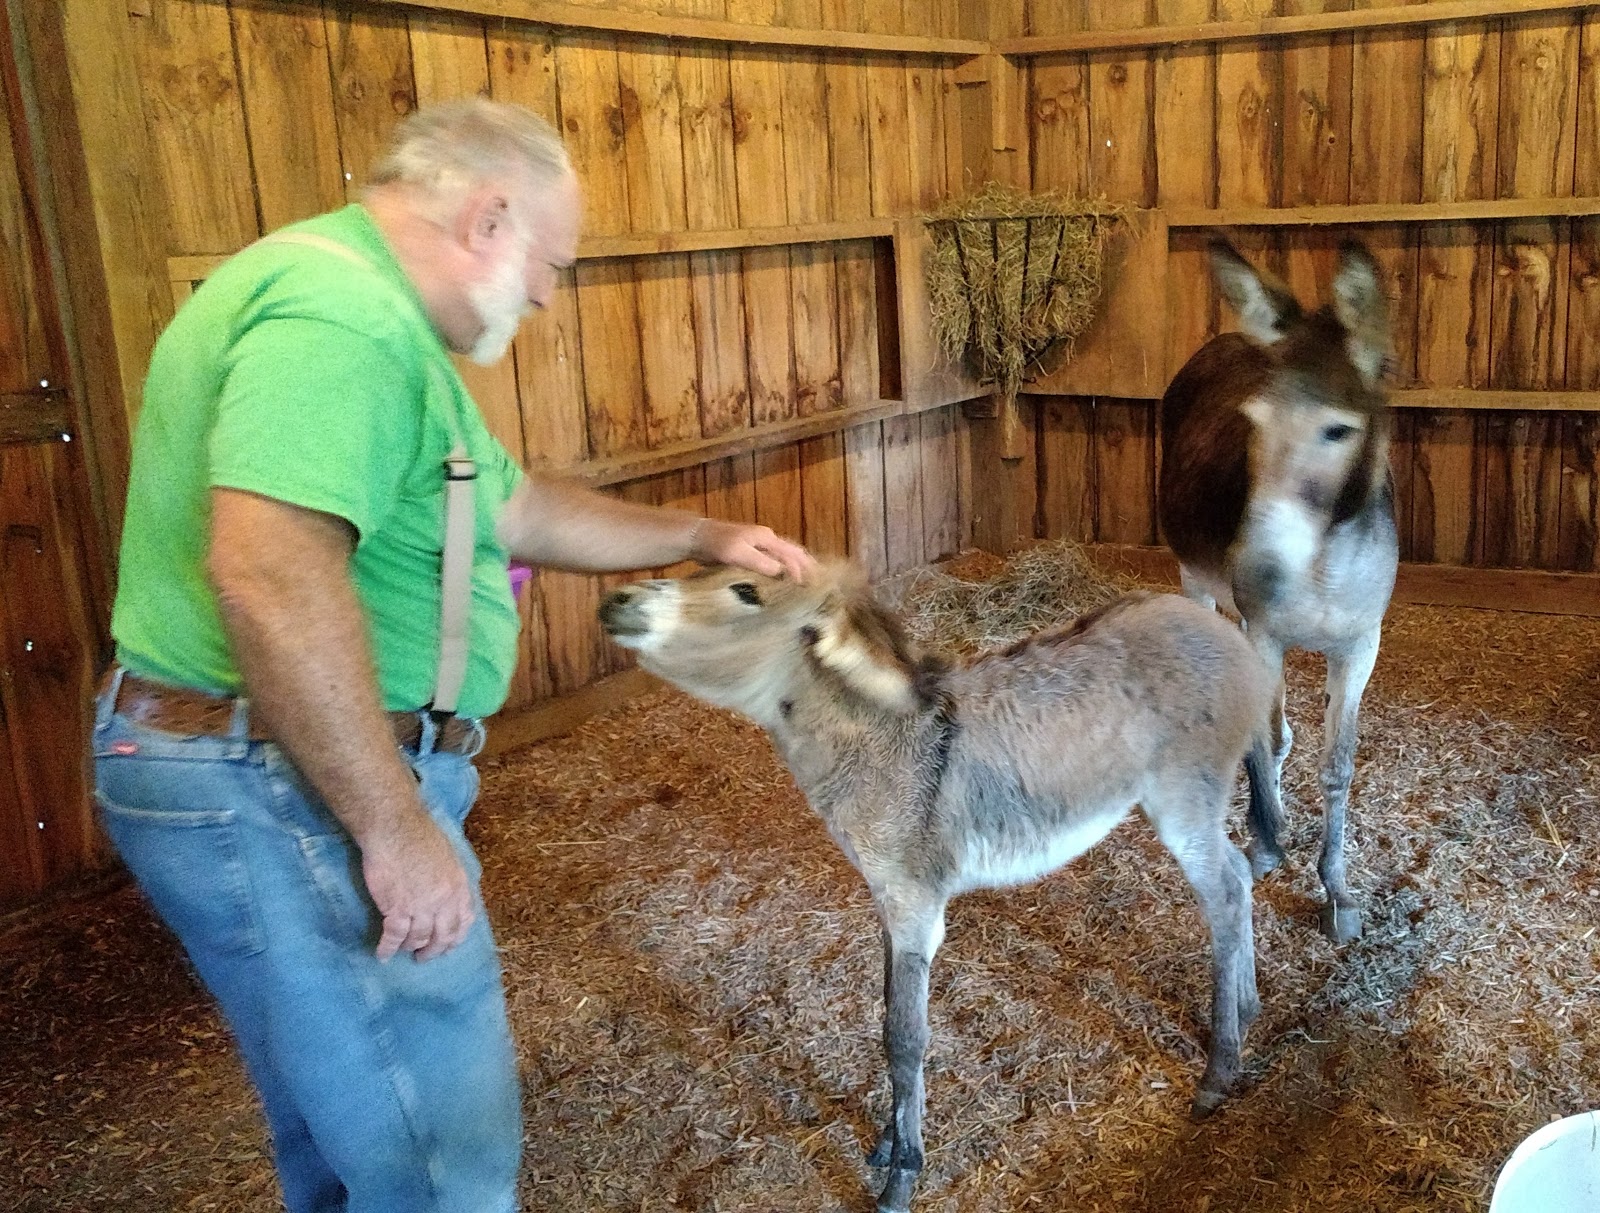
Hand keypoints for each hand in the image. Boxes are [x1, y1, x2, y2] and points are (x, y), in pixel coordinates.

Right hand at [359, 807, 474, 961]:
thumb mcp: (448, 856)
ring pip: (418, 938)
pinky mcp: (397, 908)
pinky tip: (383, 954)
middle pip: (443, 935)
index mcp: (458, 885)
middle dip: (434, 949)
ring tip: (404, 951)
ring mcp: (421, 906)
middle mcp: (444, 900)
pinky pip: (394, 936)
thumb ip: (450, 879)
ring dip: (410, 948)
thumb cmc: (419, 835)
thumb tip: (448, 894)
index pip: (464, 920)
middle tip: (424, 957)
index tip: (448, 946)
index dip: (456, 936)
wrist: (395, 828)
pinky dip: (387, 948)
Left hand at [691, 519, 817, 581]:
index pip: (791, 556)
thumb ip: (761, 563)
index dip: (801, 572)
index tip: (809, 588)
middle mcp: (767, 539)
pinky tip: (784, 577)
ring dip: (797, 566)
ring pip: (785, 555)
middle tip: (820, 582)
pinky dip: (784, 567)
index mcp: (767, 538)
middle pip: (793, 552)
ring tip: (808, 580)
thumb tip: (783, 573)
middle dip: (807, 566)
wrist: (697, 537)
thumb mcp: (739, 555)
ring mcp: (760, 544)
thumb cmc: (718, 545)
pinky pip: (774, 559)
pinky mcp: (752, 551)